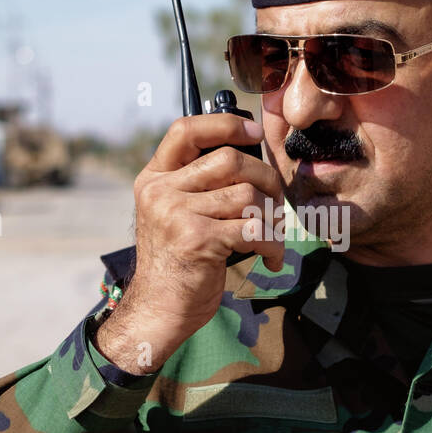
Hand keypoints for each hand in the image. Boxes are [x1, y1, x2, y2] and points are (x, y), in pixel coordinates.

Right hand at [94, 114, 285, 373]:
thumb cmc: (176, 261)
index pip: (185, 130)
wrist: (159, 309)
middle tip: (276, 202)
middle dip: (265, 177)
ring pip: (247, 195)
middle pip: (229, 160)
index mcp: (154, 178)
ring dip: (271, 216)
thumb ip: (196, 184)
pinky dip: (273, 245)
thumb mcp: (173, 213)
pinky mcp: (199, 240)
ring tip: (271, 235)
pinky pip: (255, 228)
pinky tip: (271, 259)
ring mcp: (177, 215)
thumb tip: (249, 154)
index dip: (225, 123)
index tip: (255, 132)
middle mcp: (161, 191)